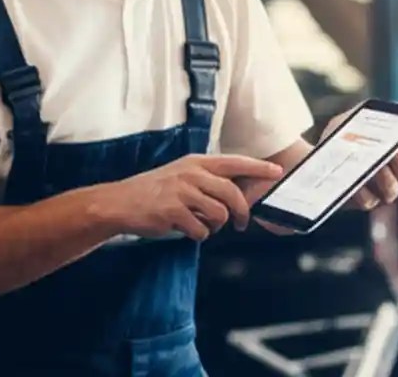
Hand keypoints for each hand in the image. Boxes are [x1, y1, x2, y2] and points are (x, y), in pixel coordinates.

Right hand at [98, 154, 282, 240]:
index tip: (277, 172)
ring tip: (203, 225)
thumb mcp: (180, 174)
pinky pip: (201, 230)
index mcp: (195, 162)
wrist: (120, 202)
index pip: (234, 162)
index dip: (258, 167)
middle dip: (241, 212)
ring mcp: (182, 192)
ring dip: (216, 225)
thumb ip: (205, 180)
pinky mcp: (174, 212)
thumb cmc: (153, 191)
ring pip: (219, 214)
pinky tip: (187, 230)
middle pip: (232, 193)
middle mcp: (191, 174)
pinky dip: (198, 235)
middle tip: (241, 224)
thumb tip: (235, 195)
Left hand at [323, 97, 397, 209]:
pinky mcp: (363, 202)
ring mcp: (381, 190)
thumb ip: (383, 112)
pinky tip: (355, 182)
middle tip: (394, 151)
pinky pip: (369, 201)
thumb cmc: (345, 134)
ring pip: (393, 191)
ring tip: (375, 166)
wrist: (317, 152)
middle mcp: (396, 173)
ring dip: (386, 178)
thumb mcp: (359, 118)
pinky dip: (363, 191)